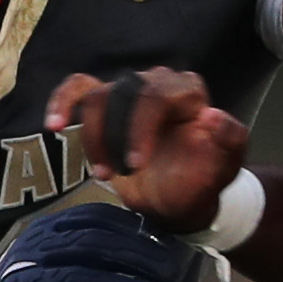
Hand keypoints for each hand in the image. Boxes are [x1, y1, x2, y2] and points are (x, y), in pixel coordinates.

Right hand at [0, 202, 185, 281]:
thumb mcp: (54, 264)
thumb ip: (92, 255)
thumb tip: (152, 246)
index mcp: (42, 234)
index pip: (92, 220)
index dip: (133, 230)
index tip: (163, 245)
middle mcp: (29, 255)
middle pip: (90, 246)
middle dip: (136, 257)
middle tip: (168, 272)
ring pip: (78, 281)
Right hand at [44, 67, 249, 231]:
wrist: (180, 199)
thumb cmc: (202, 179)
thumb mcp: (225, 166)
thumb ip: (229, 140)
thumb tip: (213, 116)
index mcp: (187, 92)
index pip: (156, 96)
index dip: (139, 129)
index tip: (134, 166)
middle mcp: (157, 83)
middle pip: (122, 93)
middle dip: (114, 137)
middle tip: (117, 175)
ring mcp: (129, 92)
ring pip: (96, 98)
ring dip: (94, 138)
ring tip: (103, 174)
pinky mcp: (106, 105)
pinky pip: (78, 90)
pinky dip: (62, 103)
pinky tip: (53, 124)